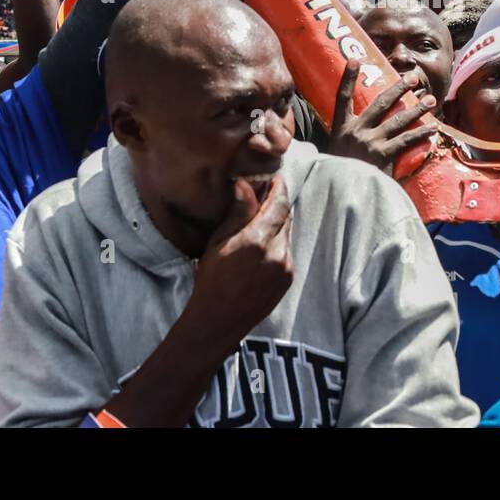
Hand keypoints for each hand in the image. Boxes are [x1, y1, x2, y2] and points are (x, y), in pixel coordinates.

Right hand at [185, 176, 293, 347]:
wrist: (219, 320)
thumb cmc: (211, 279)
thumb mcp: (218, 242)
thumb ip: (238, 213)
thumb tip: (246, 184)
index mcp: (257, 241)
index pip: (278, 204)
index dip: (278, 188)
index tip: (275, 178)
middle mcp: (277, 253)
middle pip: (285, 217)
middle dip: (277, 204)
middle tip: (266, 195)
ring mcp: (286, 267)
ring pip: (287, 234)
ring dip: (277, 224)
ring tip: (260, 221)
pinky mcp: (288, 278)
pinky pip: (287, 251)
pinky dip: (278, 242)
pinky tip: (262, 246)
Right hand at [328, 61, 436, 169]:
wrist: (340, 196)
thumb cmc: (337, 178)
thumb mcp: (333, 155)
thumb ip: (343, 143)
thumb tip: (355, 137)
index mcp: (340, 129)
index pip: (342, 97)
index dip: (348, 78)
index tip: (355, 60)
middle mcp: (355, 131)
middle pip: (379, 103)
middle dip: (398, 88)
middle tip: (413, 78)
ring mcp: (369, 142)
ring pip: (398, 119)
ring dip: (417, 108)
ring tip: (430, 99)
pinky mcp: (383, 155)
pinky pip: (406, 140)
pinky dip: (421, 134)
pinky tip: (433, 129)